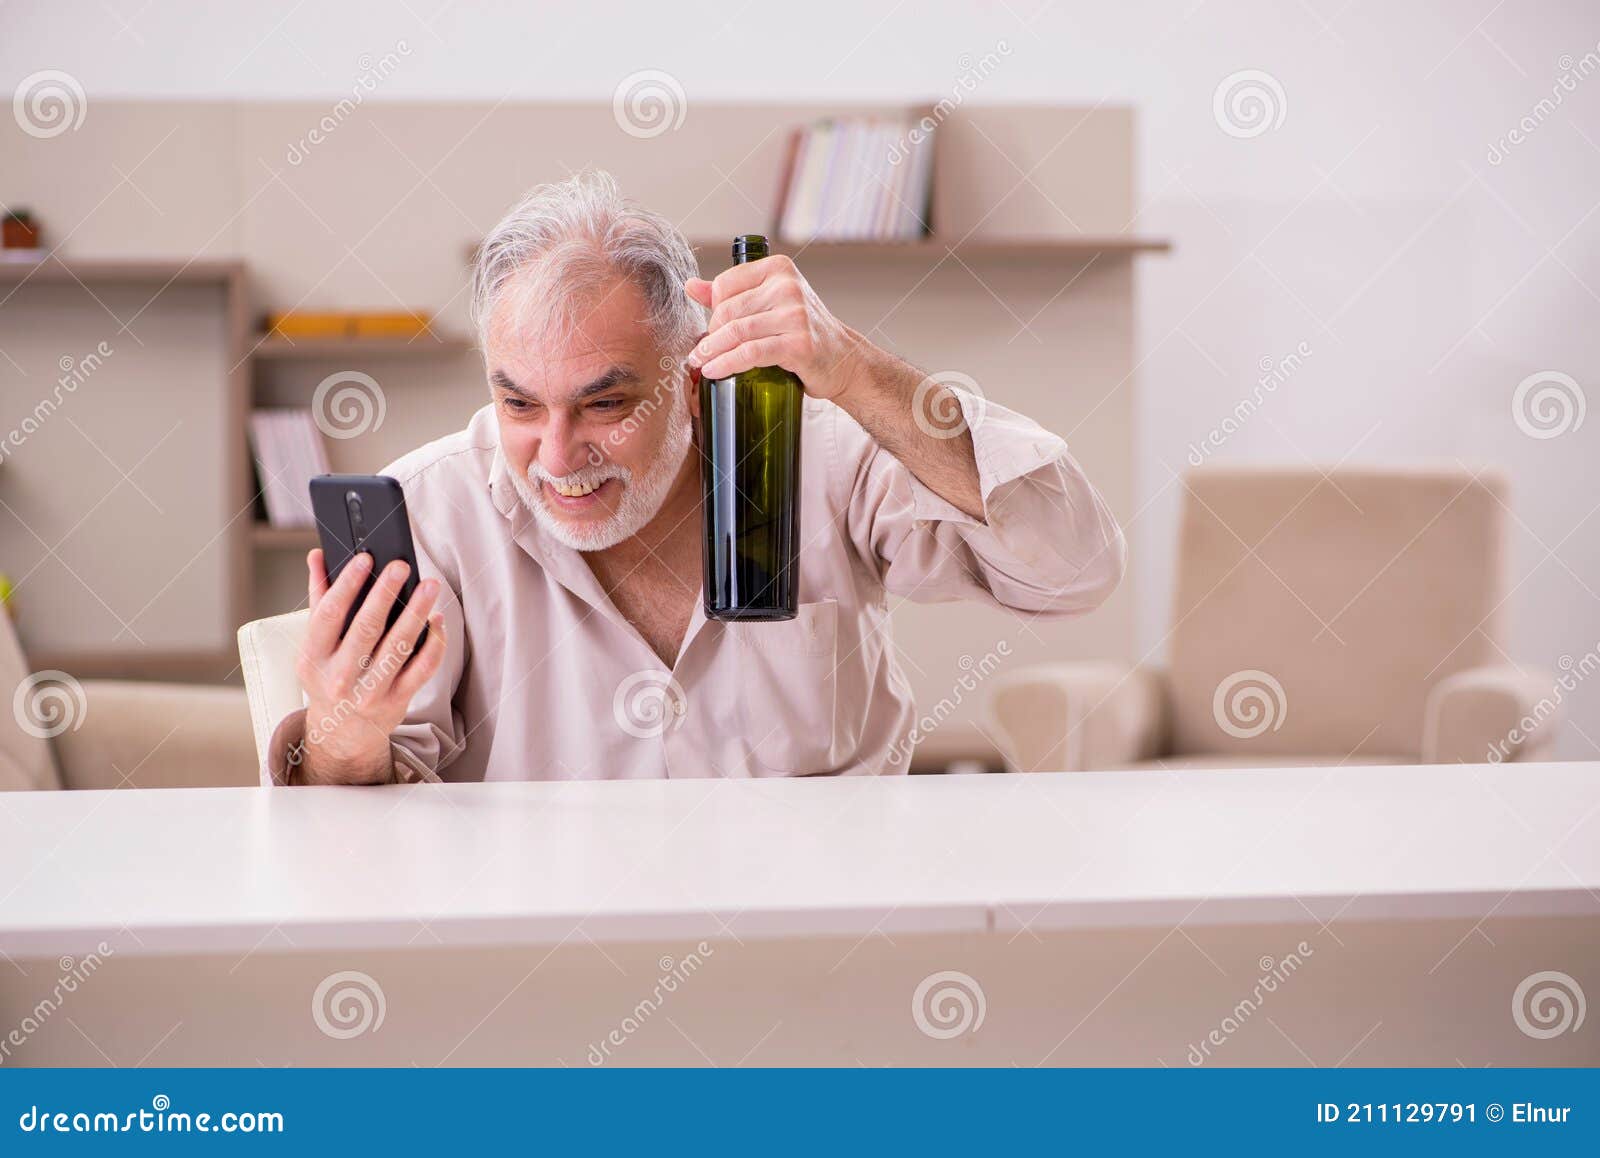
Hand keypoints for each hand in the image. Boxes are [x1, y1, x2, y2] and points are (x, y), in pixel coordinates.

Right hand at [292, 549, 446, 784]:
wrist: (342, 730)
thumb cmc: (329, 676)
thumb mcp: (315, 644)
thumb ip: (319, 598)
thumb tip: (318, 556)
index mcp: (312, 658)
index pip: (329, 615)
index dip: (348, 584)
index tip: (366, 558)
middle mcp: (339, 677)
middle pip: (366, 629)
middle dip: (386, 594)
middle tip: (401, 566)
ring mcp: (369, 692)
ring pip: (398, 646)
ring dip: (416, 613)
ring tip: (429, 586)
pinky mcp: (397, 700)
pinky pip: (422, 668)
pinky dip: (433, 642)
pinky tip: (437, 619)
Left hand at [684, 254, 868, 401]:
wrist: (844, 360)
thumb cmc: (803, 331)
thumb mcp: (770, 303)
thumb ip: (731, 293)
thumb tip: (690, 286)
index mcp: (778, 268)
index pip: (725, 285)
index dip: (712, 310)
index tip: (712, 328)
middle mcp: (787, 286)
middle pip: (728, 311)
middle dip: (710, 335)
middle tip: (703, 352)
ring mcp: (795, 315)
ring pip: (736, 333)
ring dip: (712, 352)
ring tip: (700, 364)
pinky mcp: (798, 344)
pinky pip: (750, 354)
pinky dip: (726, 364)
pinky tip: (715, 371)